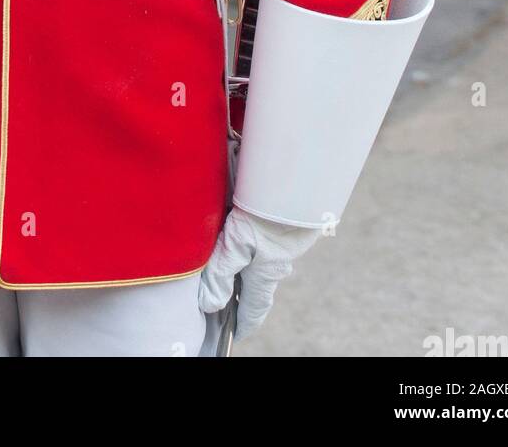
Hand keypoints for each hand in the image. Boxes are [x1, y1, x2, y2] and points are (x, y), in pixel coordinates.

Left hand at [198, 205, 322, 340]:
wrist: (297, 175)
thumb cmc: (265, 208)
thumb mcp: (238, 239)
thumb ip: (221, 271)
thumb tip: (209, 305)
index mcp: (267, 271)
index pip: (255, 306)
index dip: (245, 321)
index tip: (238, 333)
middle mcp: (278, 260)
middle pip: (258, 283)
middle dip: (243, 294)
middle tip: (228, 301)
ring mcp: (284, 241)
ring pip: (262, 260)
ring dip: (248, 266)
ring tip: (232, 266)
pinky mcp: (285, 221)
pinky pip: (268, 240)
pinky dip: (254, 244)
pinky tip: (247, 233)